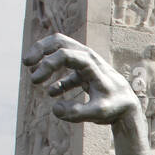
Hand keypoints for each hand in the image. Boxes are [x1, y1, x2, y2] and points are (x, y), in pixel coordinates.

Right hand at [24, 33, 138, 125]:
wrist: (128, 107)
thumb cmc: (115, 108)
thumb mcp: (98, 113)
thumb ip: (77, 113)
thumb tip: (55, 108)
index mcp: (91, 64)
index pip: (65, 54)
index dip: (48, 64)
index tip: (35, 79)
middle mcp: (88, 58)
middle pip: (60, 41)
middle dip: (40, 49)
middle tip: (26, 62)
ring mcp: (85, 64)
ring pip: (61, 49)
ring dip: (44, 58)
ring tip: (34, 76)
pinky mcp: (84, 73)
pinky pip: (65, 68)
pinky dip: (55, 76)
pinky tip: (51, 92)